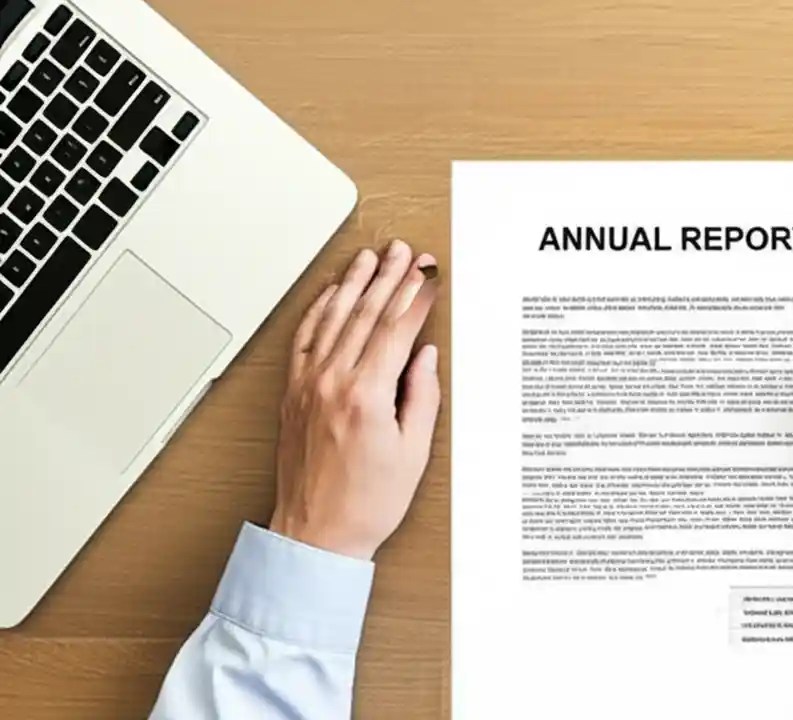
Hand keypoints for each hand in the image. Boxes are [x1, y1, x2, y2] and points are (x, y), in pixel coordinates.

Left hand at [271, 240, 440, 559]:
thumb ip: (421, 396)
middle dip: (390, 277)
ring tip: (371, 258)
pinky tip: (332, 293)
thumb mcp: (413, 452)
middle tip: (406, 252)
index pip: (396, 329)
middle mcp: (333, 383)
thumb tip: (425, 356)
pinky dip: (319, 310)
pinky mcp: (293, 394)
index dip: (416, 296)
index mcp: (367, 396)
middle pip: (365, 314)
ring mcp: (308, 386)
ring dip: (354, 283)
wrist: (316, 534)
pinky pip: (305, 339)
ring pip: (333, 319)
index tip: (431, 275)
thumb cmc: (366, 503)